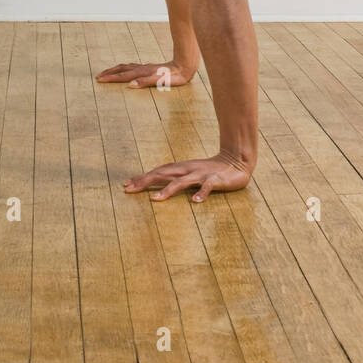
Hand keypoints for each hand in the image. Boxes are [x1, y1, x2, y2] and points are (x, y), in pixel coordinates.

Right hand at [95, 59, 195, 88]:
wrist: (184, 65)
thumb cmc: (174, 76)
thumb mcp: (161, 81)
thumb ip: (145, 82)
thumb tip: (129, 85)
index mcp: (142, 73)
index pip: (123, 75)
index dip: (111, 77)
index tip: (100, 79)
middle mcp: (142, 68)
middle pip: (122, 69)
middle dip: (110, 72)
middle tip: (98, 76)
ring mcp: (145, 67)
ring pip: (126, 67)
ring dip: (115, 69)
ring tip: (107, 72)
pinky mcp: (149, 67)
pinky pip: (132, 66)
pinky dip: (124, 68)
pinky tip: (125, 70)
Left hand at [124, 154, 252, 201]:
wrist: (236, 160)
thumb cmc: (210, 170)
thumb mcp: (190, 173)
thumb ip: (174, 178)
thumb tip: (154, 187)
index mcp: (181, 168)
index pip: (158, 171)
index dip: (142, 178)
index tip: (126, 185)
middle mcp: (188, 169)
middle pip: (164, 174)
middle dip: (146, 181)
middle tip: (130, 190)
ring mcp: (201, 174)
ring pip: (182, 181)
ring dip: (168, 190)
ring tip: (155, 199)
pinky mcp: (215, 180)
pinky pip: (208, 187)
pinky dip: (201, 193)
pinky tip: (195, 202)